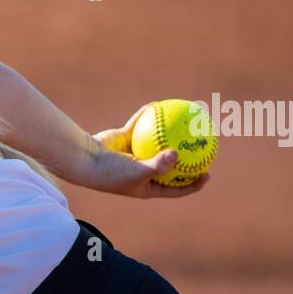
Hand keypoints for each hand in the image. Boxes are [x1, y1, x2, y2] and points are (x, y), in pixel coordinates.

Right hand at [85, 105, 210, 198]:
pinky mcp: (125, 138)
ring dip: (170, 132)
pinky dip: (148, 115)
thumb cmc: (110, 173)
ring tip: (186, 121)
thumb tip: (176, 153)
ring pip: (158, 142)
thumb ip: (158, 165)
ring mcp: (134, 154)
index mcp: (147, 186)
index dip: (193, 183)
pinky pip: (140, 124)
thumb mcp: (137, 173)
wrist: (84, 160)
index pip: (175, 188)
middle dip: (187, 156)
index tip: (207, 173)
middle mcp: (142, 170)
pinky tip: (159, 105)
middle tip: (203, 146)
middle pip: (170, 164)